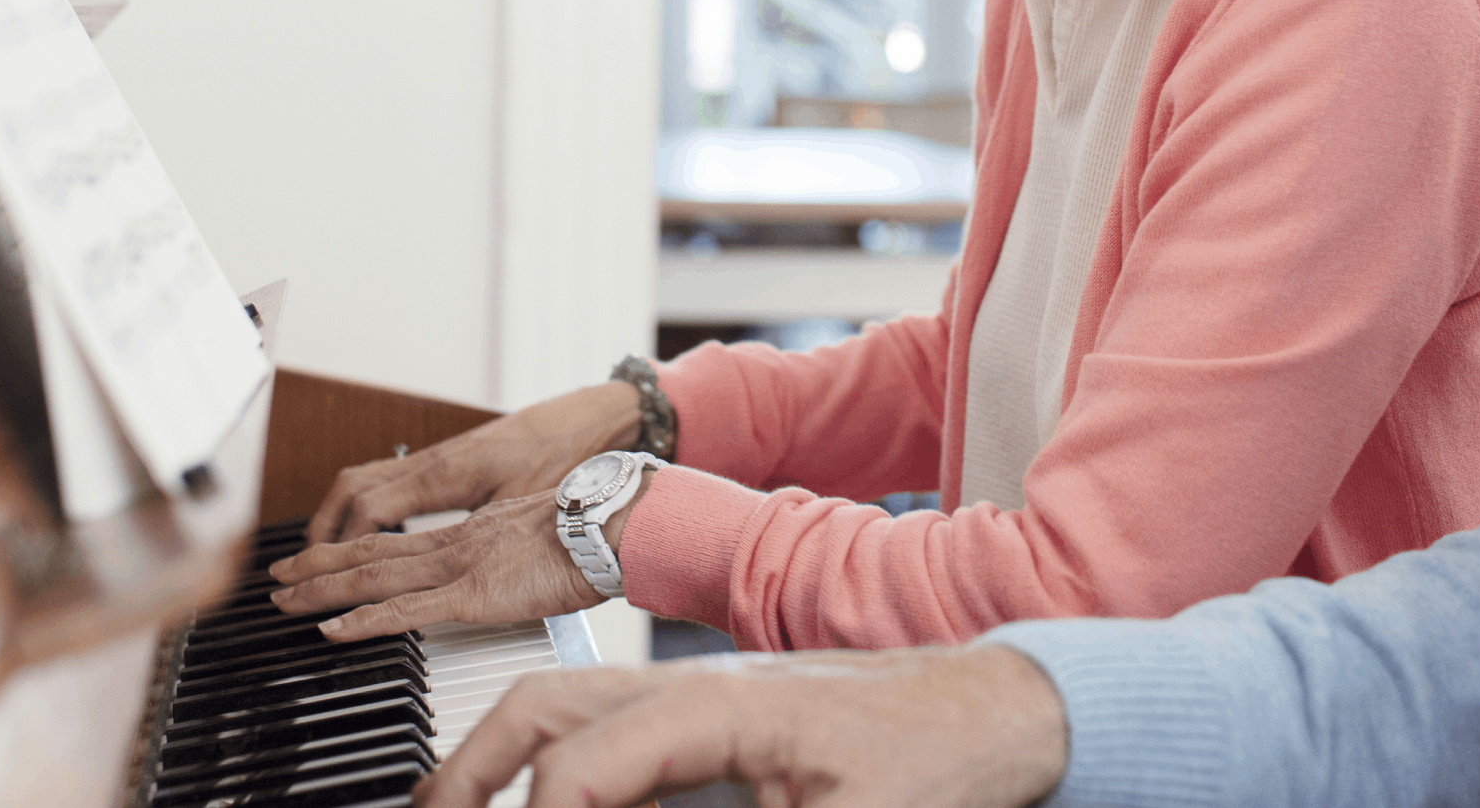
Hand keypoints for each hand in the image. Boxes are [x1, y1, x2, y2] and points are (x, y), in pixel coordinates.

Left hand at [271, 489, 610, 640]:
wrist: (615, 525)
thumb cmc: (594, 534)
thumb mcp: (541, 542)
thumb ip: (515, 557)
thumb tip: (512, 572)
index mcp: (470, 535)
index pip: (394, 544)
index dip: (348, 551)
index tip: (314, 557)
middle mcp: (455, 546)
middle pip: (370, 555)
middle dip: (317, 566)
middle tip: (276, 575)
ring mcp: (460, 567)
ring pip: (374, 578)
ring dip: (323, 589)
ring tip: (284, 598)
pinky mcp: (473, 594)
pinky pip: (406, 612)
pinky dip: (364, 620)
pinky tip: (333, 630)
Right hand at [311, 381, 642, 544]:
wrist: (588, 421)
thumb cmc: (561, 458)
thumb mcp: (522, 505)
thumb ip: (486, 536)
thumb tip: (464, 570)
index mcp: (444, 476)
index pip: (370, 510)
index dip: (344, 547)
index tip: (327, 580)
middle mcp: (431, 464)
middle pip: (353, 493)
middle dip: (321, 534)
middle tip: (297, 571)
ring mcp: (436, 458)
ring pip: (364, 481)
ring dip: (337, 515)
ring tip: (318, 550)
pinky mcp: (448, 458)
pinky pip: (387, 478)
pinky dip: (364, 502)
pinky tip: (365, 523)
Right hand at [413, 646, 1069, 807]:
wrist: (1009, 706)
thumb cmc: (948, 756)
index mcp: (722, 703)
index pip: (588, 757)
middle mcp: (696, 683)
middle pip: (546, 705)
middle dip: (470, 771)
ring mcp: (702, 690)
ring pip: (565, 702)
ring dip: (497, 757)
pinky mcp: (716, 714)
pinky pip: (608, 721)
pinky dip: (552, 759)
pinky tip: (542, 801)